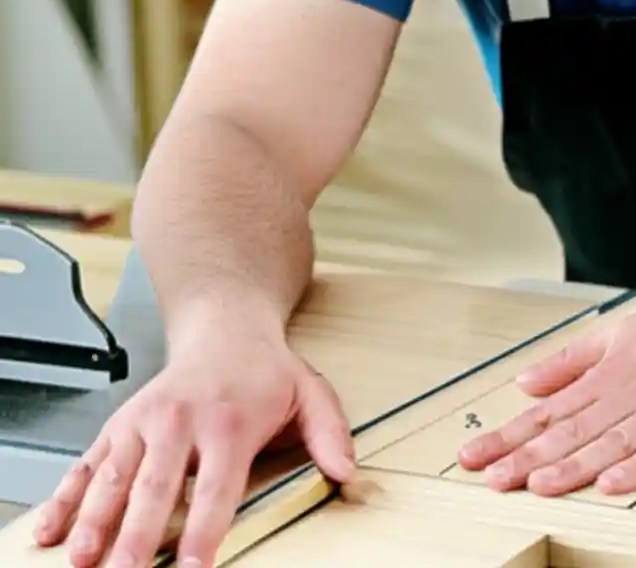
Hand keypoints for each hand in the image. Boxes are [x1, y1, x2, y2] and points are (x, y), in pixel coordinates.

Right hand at [31, 330, 354, 567]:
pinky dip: (65, 500)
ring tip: (83, 560)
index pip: (216, 488)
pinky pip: (86, 465)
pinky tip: (50, 532)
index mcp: (228, 423)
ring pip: (113, 478)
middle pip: (156, 487)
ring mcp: (144, 424)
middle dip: (137, 534)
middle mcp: (180, 423)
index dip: (203, 529)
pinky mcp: (119, 426)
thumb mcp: (311, 393)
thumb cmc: (266, 372)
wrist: (224, 329)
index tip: (192, 565)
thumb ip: (330, 433)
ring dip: (95, 521)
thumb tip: (346, 471)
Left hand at [456, 284, 635, 496]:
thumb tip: (525, 383)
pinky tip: (612, 482)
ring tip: (536, 484)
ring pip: (613, 442)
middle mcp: (635, 391)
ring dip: (573, 465)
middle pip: (574, 430)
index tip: (475, 455)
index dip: (511, 434)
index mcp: (613, 371)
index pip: (551, 409)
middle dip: (527, 456)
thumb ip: (572, 362)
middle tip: (491, 478)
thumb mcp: (622, 333)